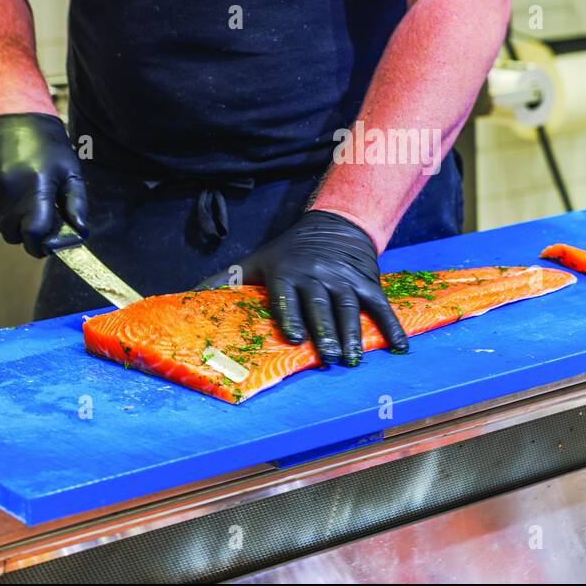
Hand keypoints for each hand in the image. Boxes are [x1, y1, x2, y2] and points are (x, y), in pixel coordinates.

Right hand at [0, 113, 88, 257]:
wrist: (12, 117)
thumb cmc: (47, 147)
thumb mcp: (70, 172)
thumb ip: (76, 205)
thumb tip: (80, 233)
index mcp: (36, 186)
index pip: (33, 234)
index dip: (39, 244)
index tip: (43, 243)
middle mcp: (8, 188)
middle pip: (12, 234)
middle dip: (24, 230)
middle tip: (32, 211)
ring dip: (6, 219)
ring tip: (18, 194)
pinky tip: (2, 190)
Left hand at [198, 210, 407, 366]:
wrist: (333, 225)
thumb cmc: (287, 254)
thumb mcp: (256, 262)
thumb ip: (225, 282)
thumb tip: (187, 298)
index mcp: (286, 273)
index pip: (287, 296)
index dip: (291, 316)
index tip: (294, 338)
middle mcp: (316, 274)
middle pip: (321, 306)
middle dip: (325, 332)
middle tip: (328, 358)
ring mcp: (344, 277)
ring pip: (349, 307)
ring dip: (353, 334)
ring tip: (352, 359)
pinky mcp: (368, 281)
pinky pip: (381, 305)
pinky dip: (392, 326)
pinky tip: (399, 347)